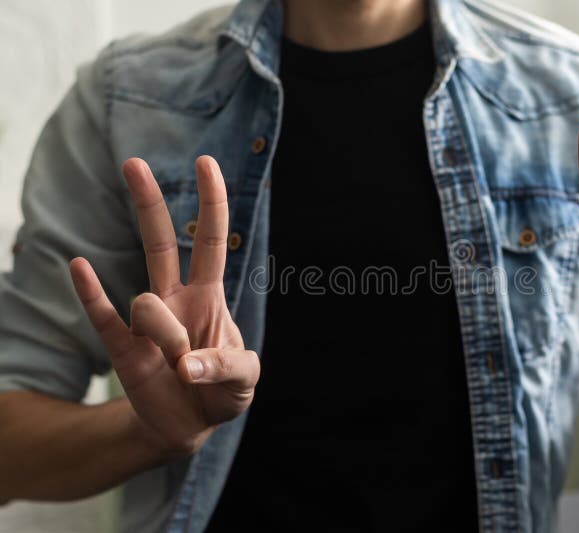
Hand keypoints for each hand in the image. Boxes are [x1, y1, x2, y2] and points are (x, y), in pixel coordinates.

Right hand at [69, 156, 258, 456]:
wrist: (192, 425)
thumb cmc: (224, 391)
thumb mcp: (245, 379)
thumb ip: (226, 367)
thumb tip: (185, 364)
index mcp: (209, 297)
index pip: (210, 241)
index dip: (212, 203)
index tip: (205, 162)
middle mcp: (174, 300)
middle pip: (158, 242)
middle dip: (149, 203)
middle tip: (133, 163)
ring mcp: (145, 323)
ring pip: (146, 306)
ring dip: (168, 339)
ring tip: (184, 368)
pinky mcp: (122, 350)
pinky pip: (103, 317)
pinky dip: (92, 294)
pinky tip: (79, 266)